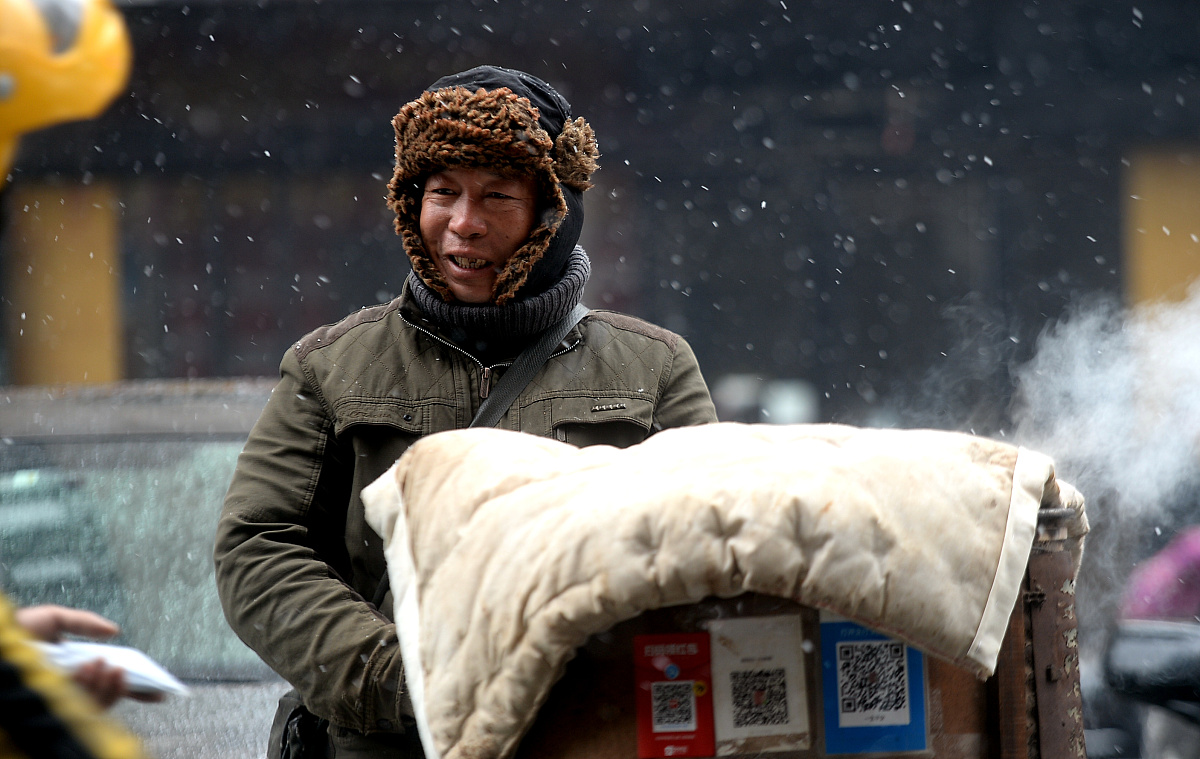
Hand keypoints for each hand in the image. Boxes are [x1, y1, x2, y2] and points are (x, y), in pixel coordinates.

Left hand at [14, 605, 163, 707]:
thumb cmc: (13, 632)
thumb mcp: (53, 618)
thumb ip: (84, 622)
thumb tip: (115, 631)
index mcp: (73, 668)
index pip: (108, 682)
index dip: (135, 688)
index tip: (157, 690)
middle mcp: (69, 686)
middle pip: (108, 696)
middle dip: (122, 687)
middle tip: (123, 672)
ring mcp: (61, 696)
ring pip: (97, 701)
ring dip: (106, 684)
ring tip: (104, 665)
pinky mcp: (53, 703)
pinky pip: (82, 703)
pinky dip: (92, 686)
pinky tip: (90, 669)